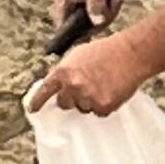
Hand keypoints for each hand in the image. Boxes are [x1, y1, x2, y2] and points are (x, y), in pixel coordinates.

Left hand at [29, 33, 147, 117]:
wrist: (131, 54)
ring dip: (89, 101)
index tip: (33, 110)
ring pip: (82, 108)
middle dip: (71, 98)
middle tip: (85, 87)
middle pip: (64, 103)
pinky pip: (98, 112)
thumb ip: (64, 71)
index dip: (37, 102)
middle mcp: (73, 86)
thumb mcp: (78, 54)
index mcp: (64, 71)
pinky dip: (103, 105)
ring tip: (102, 84)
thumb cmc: (106, 51)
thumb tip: (56, 85)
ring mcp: (88, 98)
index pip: (45, 90)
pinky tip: (111, 90)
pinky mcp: (103, 107)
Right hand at [52, 0, 119, 30]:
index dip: (84, 32)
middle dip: (104, 17)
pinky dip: (108, 5)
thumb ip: (95, 5)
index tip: (102, 21)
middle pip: (84, 25)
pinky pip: (97, 10)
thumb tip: (96, 23)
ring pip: (93, 18)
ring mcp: (76, 2)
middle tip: (116, 2)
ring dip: (108, 11)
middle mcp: (67, 5)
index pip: (66, 29)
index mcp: (63, 2)